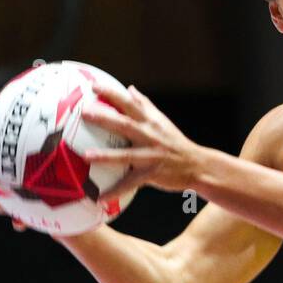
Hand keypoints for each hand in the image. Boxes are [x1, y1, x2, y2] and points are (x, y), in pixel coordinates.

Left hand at [81, 84, 203, 201]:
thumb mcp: (162, 121)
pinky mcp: (152, 174)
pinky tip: (101, 197)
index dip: (111, 93)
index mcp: (150, 122)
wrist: (197, 165)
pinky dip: (117, 190)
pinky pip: (132, 183)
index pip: (128, 103)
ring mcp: (151, 155)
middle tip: (84, 112)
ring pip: (126, 155)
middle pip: (125, 125)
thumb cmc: (175, 142)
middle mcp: (150, 136)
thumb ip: (145, 105)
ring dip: (106, 156)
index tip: (93, 85)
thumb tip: (129, 89)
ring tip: (86, 156)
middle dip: (105, 118)